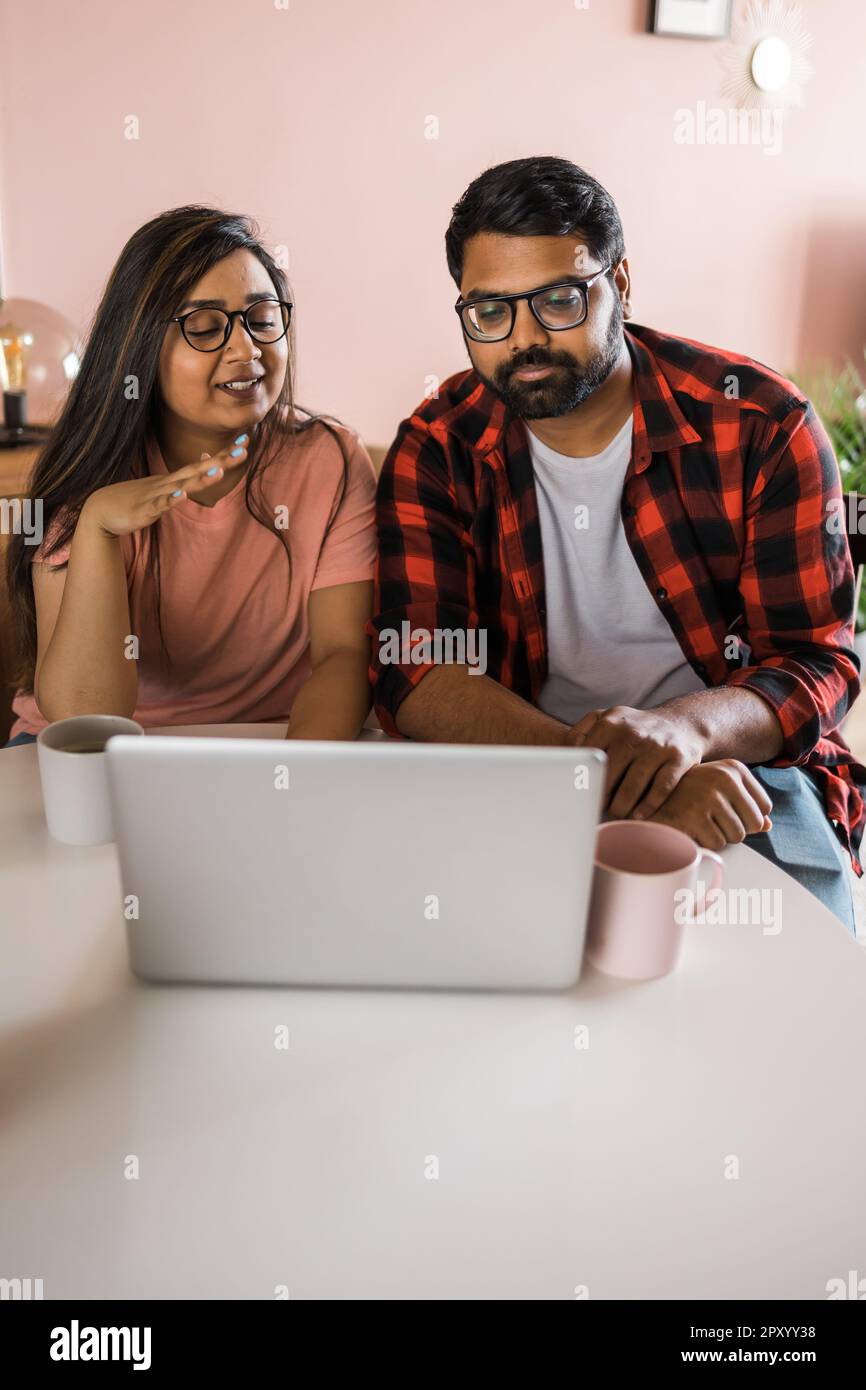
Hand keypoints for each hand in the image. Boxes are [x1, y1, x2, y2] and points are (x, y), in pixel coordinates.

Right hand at [81, 438, 247, 537]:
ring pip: (182, 485)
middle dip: (221, 461)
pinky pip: (160, 505)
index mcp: (174, 479)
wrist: (101, 510)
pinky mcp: (145, 509)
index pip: (203, 463)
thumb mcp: (162, 490)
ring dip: (200, 478)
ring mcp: (156, 494)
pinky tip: (182, 495)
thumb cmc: (134, 499)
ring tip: (219, 471)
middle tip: (243, 450)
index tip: (245, 442)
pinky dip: (171, 499)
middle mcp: (168, 483)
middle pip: (198, 469)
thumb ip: (182, 482)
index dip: (224, 454)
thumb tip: (200, 471)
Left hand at [567, 704, 705, 819]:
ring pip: (633, 786)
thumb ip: (581, 731)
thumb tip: (562, 755)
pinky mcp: (678, 759)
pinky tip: (636, 816)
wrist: (681, 722)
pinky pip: (660, 789)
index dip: (582, 781)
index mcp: (611, 723)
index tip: (577, 796)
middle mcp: (634, 733)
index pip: (588, 758)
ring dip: (621, 807)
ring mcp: (657, 746)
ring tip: (614, 815)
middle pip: (609, 775)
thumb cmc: (635, 728)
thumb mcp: (608, 718)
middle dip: (599, 798)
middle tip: (594, 811)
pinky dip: (647, 807)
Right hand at [645, 759, 772, 850]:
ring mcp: (708, 796)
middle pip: (754, 823)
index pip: (764, 807)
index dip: (746, 816)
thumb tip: (768, 825)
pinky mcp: (694, 816)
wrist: (642, 799)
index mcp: (732, 768)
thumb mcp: (716, 792)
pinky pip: (717, 843)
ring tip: (696, 822)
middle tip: (709, 819)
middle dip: (734, 829)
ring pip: (736, 836)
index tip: (725, 811)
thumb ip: (744, 805)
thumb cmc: (683, 796)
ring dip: (718, 836)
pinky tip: (688, 828)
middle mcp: (723, 778)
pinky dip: (703, 842)